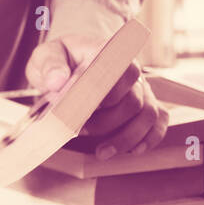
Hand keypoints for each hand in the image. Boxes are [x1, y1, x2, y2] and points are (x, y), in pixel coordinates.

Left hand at [26, 33, 168, 159]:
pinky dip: (149, 138)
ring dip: (125, 137)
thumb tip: (57, 81)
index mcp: (108, 52)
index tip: (81, 108)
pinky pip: (158, 122)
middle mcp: (130, 69)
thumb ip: (50, 64)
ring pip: (147, 115)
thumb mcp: (45, 55)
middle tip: (79, 130)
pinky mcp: (144, 104)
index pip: (121, 71)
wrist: (68, 64)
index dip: (104, 94)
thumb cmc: (59, 60)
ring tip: (102, 152)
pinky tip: (132, 150)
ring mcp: (140, 87)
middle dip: (107, 121)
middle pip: (132, 100)